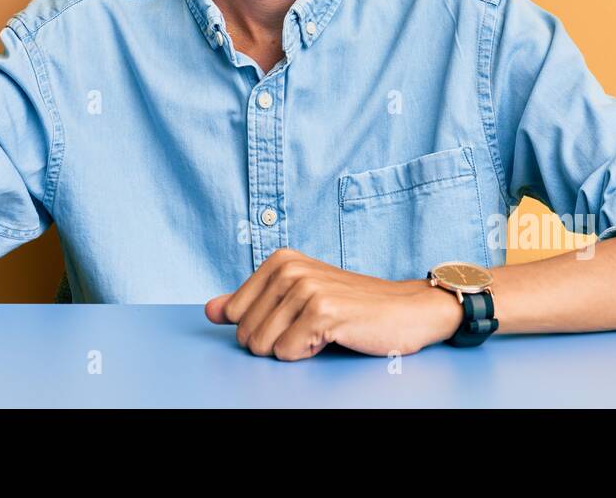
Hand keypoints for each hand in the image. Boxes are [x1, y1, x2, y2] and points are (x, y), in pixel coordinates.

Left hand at [204, 248, 465, 359]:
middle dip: (275, 342)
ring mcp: (305, 287)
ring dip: (293, 349)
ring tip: (321, 332)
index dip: (263, 328)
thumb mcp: (297, 298)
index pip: (234, 315)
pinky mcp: (322, 311)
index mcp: (280, 260)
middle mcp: (289, 268)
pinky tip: (332, 337)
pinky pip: (286, 353)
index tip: (296, 318)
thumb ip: (250, 303)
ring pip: (263, 346)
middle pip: (246, 334)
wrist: (406, 310)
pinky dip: (307, 354)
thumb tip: (209, 310)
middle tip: (312, 327)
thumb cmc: (352, 307)